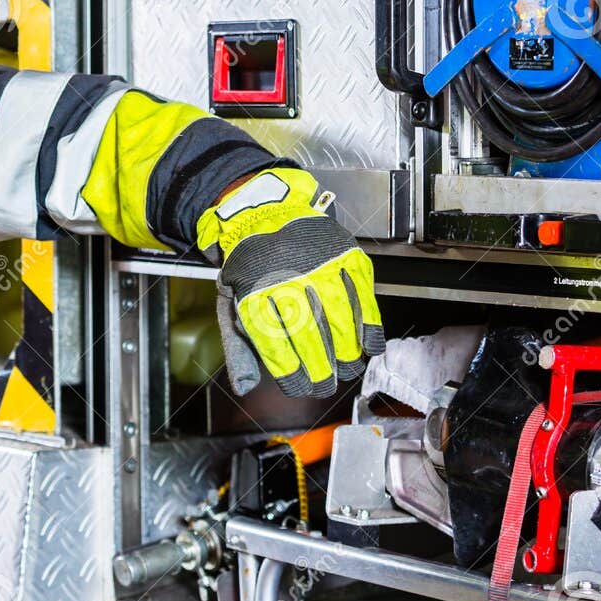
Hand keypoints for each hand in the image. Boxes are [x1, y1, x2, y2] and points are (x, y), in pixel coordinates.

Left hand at [197, 167, 383, 397]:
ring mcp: (319, 265)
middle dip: (322, 368)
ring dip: (348, 351)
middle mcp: (287, 278)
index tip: (301, 388)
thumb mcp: (230, 301)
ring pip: (340, 317)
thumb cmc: (249, 265)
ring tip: (348, 370)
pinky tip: (370, 345)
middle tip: (327, 385)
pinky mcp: (344, 255)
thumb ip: (239, 345)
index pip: (276, 343)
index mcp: (255, 292)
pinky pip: (362, 295)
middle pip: (310, 334)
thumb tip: (245, 387)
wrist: (264, 212)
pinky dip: (370, 324)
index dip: (291, 373)